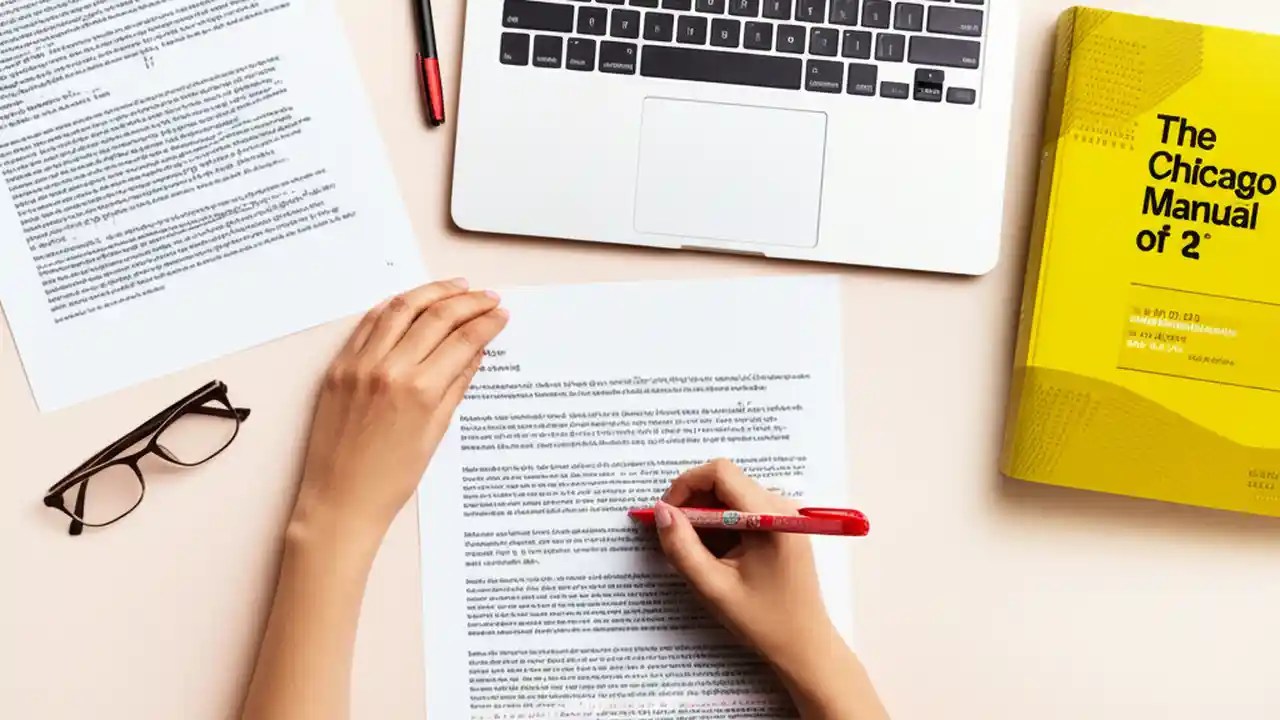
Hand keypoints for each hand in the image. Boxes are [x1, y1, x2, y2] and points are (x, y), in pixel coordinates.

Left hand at [290, 279, 507, 540]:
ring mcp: (360, 364)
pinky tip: (411, 302)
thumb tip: (475, 352)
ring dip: (432, 292)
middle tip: (485, 297)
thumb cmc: (390, 479)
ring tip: (454, 288)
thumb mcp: (435, 433)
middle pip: (436, 316)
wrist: (341, 500)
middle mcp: (390, 370)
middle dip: (467, 302)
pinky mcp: (338, 366)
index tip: (499, 314)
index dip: (486, 322)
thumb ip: (456, 386)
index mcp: (420, 391)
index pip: (463, 340)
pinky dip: (393, 306)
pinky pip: (368, 323)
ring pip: (401, 308)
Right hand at [654, 460, 888, 719]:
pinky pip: (743, 509)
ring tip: (694, 550)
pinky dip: (721, 523)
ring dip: (706, 514)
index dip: (686, 484)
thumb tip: (660, 511)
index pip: (721, 472)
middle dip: (692, 501)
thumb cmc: (762, 621)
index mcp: (770, 517)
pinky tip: (715, 554)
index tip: (666, 513)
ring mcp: (784, 514)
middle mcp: (781, 506)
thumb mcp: (713, 588)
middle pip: (726, 481)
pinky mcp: (782, 525)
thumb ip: (682, 547)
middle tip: (673, 534)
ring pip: (732, 494)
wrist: (805, 646)